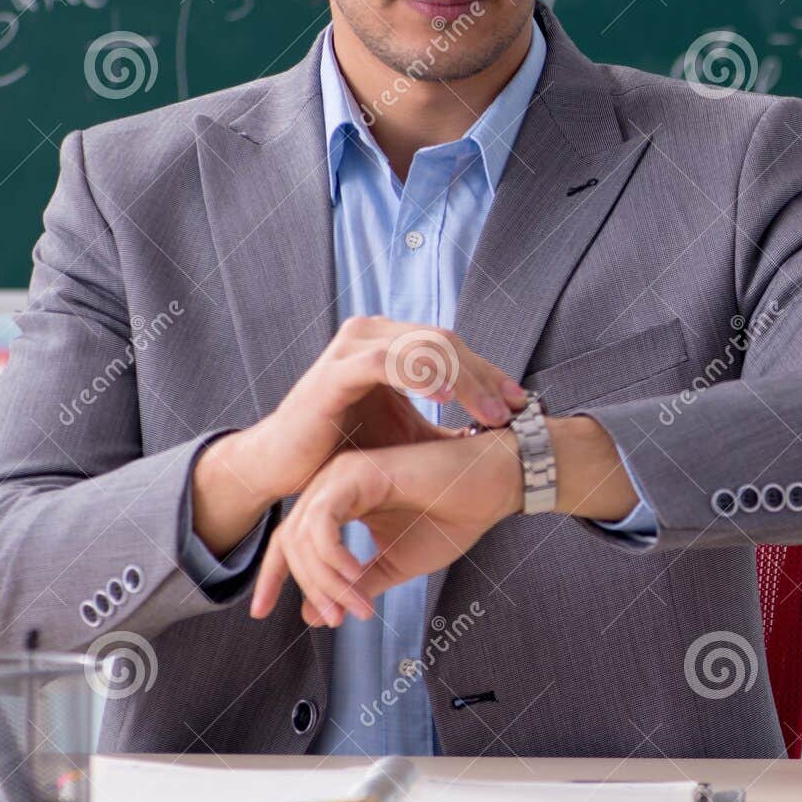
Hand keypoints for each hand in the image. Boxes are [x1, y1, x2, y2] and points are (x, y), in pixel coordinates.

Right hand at [204, 315, 528, 514]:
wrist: (281, 467)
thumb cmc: (341, 449)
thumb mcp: (401, 431)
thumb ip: (439, 420)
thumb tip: (496, 427)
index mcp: (389, 343)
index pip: (451, 346)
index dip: (489, 372)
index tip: (520, 405)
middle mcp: (372, 334)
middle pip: (445, 341)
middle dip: (484, 376)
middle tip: (512, 410)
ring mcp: (353, 347)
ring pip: (425, 347)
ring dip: (463, 378)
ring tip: (488, 412)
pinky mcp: (337, 371)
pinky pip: (387, 362)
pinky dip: (421, 375)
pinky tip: (443, 398)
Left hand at [248, 428, 524, 625]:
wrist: (493, 486)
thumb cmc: (452, 516)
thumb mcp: (394, 564)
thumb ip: (355, 584)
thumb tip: (314, 615)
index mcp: (339, 500)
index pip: (290, 541)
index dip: (275, 578)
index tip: (271, 614)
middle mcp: (334, 482)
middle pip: (291, 542)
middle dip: (310, 589)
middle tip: (337, 620)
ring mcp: (343, 474)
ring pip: (303, 534)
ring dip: (325, 580)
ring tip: (355, 606)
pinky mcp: (359, 472)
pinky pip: (324, 522)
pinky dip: (333, 557)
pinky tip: (355, 577)